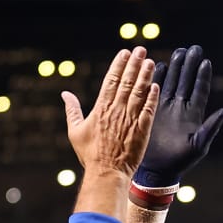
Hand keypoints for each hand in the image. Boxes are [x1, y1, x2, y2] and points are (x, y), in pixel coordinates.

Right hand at [62, 47, 158, 180]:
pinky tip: (157, 85)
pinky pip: (149, 110)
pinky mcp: (142, 130)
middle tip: (141, 50)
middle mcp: (116, 110)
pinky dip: (152, 97)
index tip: (125, 53)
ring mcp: (130, 119)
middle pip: (127, 82)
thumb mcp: (75, 131)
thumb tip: (65, 94)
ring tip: (151, 62)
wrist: (107, 173)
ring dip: (145, 76)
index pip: (111, 81)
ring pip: (139, 92)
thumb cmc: (90, 154)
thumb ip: (72, 110)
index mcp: (100, 108)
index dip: (119, 65)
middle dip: (134, 64)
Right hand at [133, 45, 222, 190]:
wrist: (158, 169)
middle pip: (186, 81)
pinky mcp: (151, 110)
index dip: (203, 76)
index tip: (206, 61)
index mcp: (194, 115)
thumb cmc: (181, 161)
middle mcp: (180, 108)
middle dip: (189, 65)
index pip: (200, 90)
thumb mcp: (199, 146)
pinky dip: (155, 78)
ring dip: (174, 67)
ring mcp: (165, 107)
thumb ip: (210, 128)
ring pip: (171, 82)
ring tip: (178, 51)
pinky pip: (153, 90)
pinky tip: (157, 65)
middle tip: (193, 48)